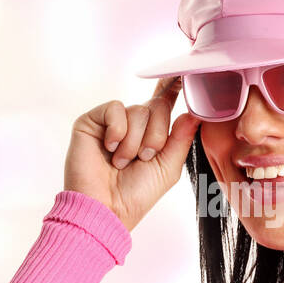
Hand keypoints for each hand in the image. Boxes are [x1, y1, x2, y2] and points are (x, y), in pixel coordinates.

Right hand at [64, 76, 201, 231]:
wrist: (106, 209)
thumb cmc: (136, 195)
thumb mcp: (168, 168)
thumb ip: (181, 139)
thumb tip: (193, 113)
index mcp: (151, 133)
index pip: (164, 102)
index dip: (173, 86)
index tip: (183, 73)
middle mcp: (132, 124)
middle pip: (157, 106)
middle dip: (157, 135)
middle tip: (143, 158)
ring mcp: (111, 122)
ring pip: (138, 109)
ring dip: (135, 141)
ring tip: (122, 162)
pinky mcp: (91, 121)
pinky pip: (115, 108)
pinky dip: (117, 131)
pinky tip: (110, 148)